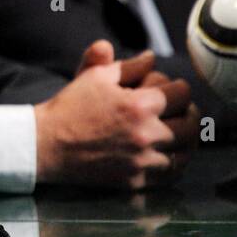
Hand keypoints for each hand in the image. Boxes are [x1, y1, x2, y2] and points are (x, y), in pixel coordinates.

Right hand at [36, 40, 188, 188]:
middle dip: (186, 111)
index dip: (177, 87)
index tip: (171, 89)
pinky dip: (176, 162)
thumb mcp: (94, 76)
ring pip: (186, 149)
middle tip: (180, 110)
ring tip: (178, 131)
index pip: (182, 93)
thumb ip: (128, 65)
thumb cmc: (69, 107)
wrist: (46, 144)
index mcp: (138, 105)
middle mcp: (146, 134)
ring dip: (185, 137)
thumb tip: (151, 57)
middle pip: (190, 122)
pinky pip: (172, 173)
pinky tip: (168, 153)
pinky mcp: (136, 180)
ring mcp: (142, 160)